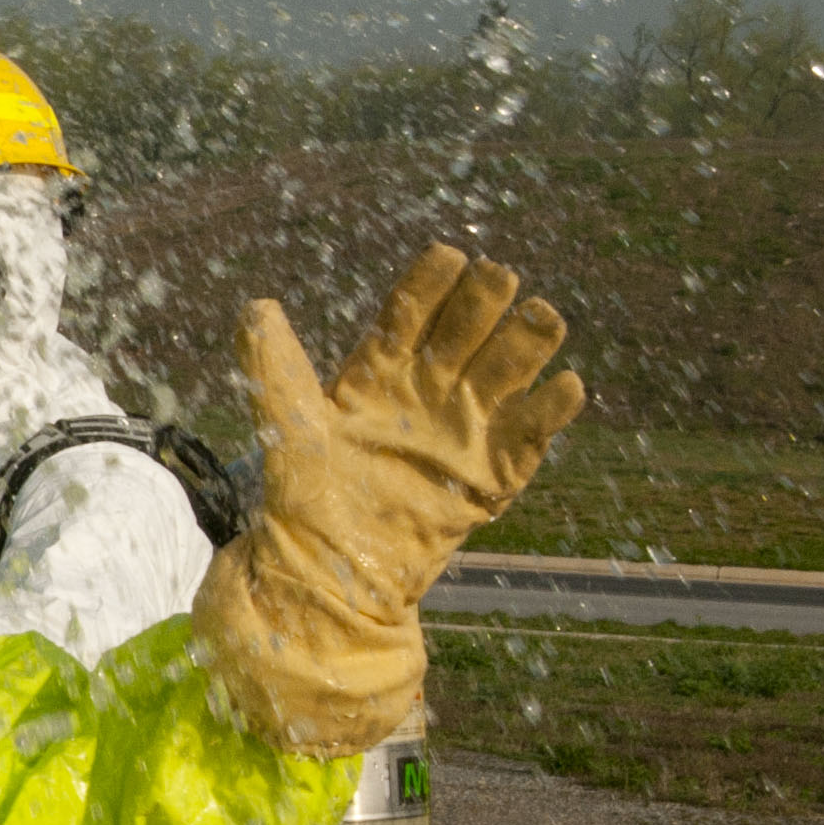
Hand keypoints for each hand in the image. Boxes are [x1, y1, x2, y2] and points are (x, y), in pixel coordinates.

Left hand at [196, 244, 585, 752]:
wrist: (333, 570)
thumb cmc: (305, 497)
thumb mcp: (288, 428)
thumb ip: (274, 369)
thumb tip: (256, 307)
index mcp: (379, 376)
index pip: (408, 319)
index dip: (428, 287)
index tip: (449, 254)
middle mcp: (428, 394)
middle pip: (463, 338)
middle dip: (483, 306)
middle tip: (500, 276)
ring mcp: (463, 432)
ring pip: (504, 376)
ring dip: (525, 346)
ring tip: (542, 315)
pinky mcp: (491, 475)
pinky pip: (528, 439)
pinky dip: (548, 413)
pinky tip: (567, 385)